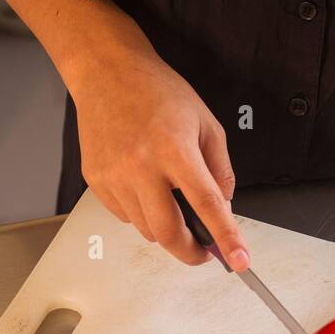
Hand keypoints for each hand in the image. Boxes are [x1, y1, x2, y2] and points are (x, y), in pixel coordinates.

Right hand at [71, 50, 248, 268]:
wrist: (107, 73)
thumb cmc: (158, 92)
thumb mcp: (205, 123)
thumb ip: (220, 168)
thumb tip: (224, 208)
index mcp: (175, 149)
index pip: (206, 204)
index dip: (225, 237)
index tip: (238, 260)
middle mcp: (141, 166)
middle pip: (168, 233)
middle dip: (190, 252)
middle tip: (204, 251)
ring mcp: (114, 176)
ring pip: (146, 229)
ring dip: (165, 228)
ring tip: (170, 200)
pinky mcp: (96, 181)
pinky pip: (125, 216)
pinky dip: (141, 213)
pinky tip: (144, 186)